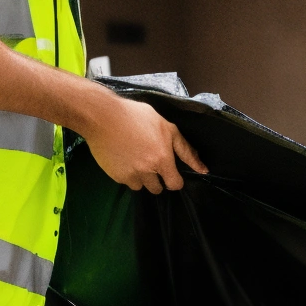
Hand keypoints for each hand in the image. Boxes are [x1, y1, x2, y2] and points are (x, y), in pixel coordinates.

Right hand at [83, 93, 206, 193]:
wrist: (103, 117)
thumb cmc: (137, 117)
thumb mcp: (167, 127)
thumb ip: (185, 149)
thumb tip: (203, 169)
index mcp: (162, 160)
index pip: (175, 185)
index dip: (174, 180)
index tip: (170, 172)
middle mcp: (147, 172)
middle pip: (157, 189)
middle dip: (157, 178)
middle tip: (151, 161)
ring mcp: (130, 175)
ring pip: (141, 186)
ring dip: (141, 177)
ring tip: (136, 159)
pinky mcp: (115, 176)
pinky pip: (126, 182)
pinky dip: (127, 174)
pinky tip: (124, 158)